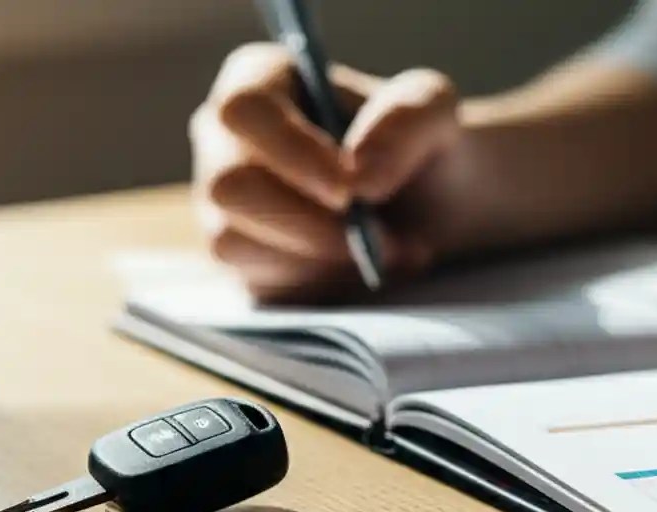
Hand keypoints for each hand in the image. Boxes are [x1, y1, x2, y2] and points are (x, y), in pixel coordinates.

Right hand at [189, 43, 462, 301]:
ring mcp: (221, 205)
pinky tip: (361, 270)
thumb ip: (409, 119)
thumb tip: (360, 174)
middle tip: (382, 239)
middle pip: (230, 186)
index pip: (244, 110)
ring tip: (390, 251)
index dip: (291, 151)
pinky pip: (255, 281)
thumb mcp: (435, 112)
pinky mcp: (237, 261)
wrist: (427, 209)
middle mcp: (224, 141)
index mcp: (259, 81)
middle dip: (310, 224)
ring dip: (321, 259)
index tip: (350, 189)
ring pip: (235, 242)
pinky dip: (318, 284)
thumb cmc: (418, 147)